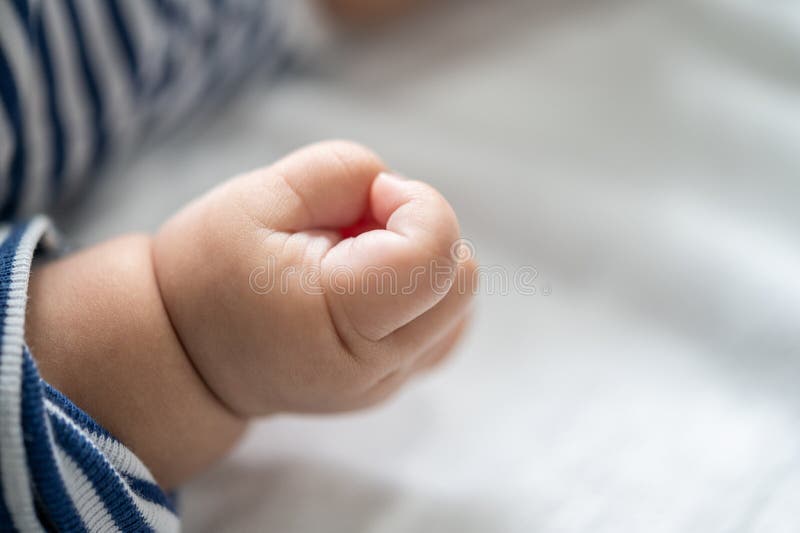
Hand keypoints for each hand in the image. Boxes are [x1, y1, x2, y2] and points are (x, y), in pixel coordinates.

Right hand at [153, 141, 476, 415]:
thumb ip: (341, 171)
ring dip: (421, 262)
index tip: (367, 196)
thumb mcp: (258, 196)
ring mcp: (388, 384)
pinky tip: (369, 285)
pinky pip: (442, 327)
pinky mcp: (391, 385)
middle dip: (420, 230)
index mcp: (342, 320)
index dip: (414, 203)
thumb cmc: (207, 275)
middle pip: (461, 278)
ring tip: (355, 260)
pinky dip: (420, 293)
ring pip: (458, 303)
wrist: (183, 356)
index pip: (437, 251)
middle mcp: (377, 368)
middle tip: (358, 226)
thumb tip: (395, 189)